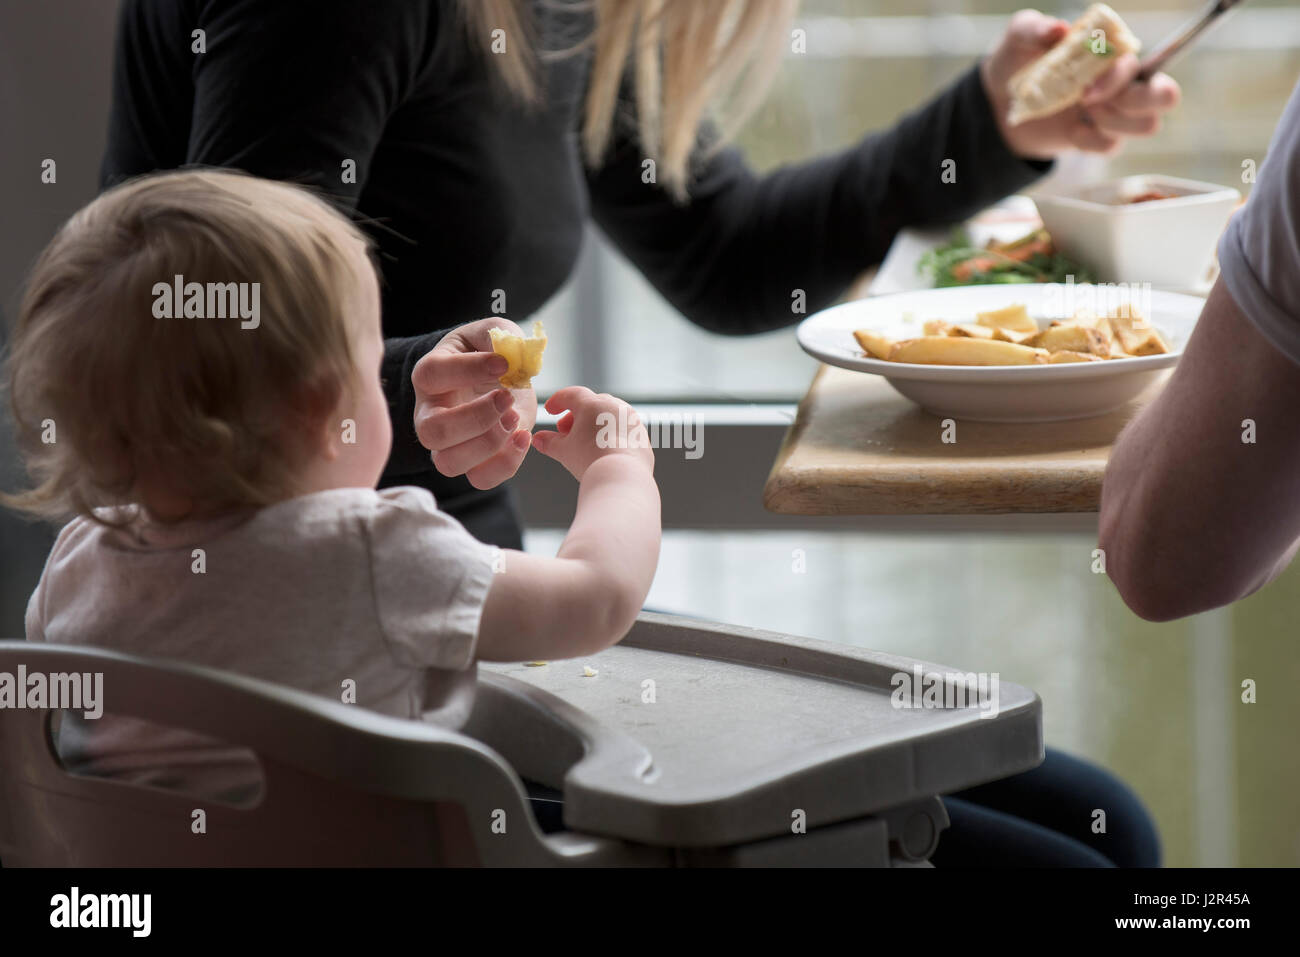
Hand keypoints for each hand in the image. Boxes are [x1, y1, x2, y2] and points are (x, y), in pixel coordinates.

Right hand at [411, 318, 537, 488]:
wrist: (496, 380)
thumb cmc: (489, 355)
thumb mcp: (495, 333)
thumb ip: (501, 335)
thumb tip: (510, 353)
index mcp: (430, 375)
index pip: (433, 375)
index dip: (468, 370)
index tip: (503, 364)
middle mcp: (430, 413)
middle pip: (434, 431)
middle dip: (477, 418)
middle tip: (507, 399)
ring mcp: (446, 444)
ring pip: (449, 463)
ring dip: (488, 445)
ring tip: (515, 420)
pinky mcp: (471, 462)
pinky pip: (479, 479)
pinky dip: (505, 465)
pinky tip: (523, 438)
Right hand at [530, 386, 654, 480]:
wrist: (622, 478)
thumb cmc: (591, 461)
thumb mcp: (563, 451)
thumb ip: (549, 442)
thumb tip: (538, 439)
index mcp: (593, 404)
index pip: (572, 394)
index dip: (558, 401)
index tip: (551, 410)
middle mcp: (615, 407)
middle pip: (592, 403)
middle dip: (577, 415)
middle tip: (565, 431)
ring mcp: (631, 421)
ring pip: (610, 415)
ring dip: (595, 424)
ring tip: (585, 441)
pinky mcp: (641, 436)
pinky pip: (624, 430)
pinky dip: (612, 435)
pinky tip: (604, 450)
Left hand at [981, 9, 1180, 160]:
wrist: (999, 99)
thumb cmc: (1017, 58)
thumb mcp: (1018, 36)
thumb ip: (1034, 27)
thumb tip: (1057, 29)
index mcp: (1113, 52)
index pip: (1145, 62)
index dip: (1121, 78)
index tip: (1085, 90)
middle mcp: (1122, 81)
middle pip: (1166, 96)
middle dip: (1137, 102)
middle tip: (1092, 102)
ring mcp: (1112, 111)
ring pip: (1148, 125)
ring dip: (1115, 123)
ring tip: (1083, 114)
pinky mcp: (1096, 136)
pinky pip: (1113, 146)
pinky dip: (1092, 142)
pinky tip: (1071, 132)